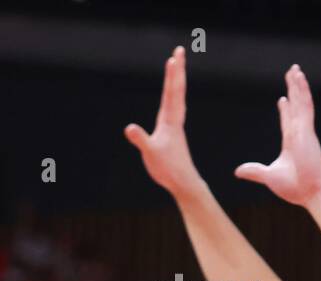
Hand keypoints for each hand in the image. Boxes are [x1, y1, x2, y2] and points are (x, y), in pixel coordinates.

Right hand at [124, 46, 205, 200]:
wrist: (184, 182)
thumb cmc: (168, 169)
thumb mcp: (150, 153)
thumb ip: (141, 140)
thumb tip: (130, 128)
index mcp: (170, 121)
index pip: (171, 93)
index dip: (172, 75)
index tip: (174, 58)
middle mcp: (174, 119)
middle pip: (177, 89)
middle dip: (178, 69)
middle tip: (180, 50)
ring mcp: (175, 125)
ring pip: (177, 96)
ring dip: (177, 79)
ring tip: (177, 66)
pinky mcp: (173, 131)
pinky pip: (174, 106)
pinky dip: (174, 94)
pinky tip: (173, 94)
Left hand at [234, 65, 320, 207]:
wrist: (315, 193)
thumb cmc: (298, 188)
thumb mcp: (270, 177)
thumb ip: (255, 171)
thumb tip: (238, 171)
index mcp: (292, 145)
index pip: (288, 123)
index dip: (286, 111)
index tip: (283, 101)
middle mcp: (299, 134)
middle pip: (296, 108)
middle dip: (293, 91)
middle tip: (292, 77)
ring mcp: (304, 130)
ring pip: (301, 102)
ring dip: (298, 85)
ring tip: (295, 70)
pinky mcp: (307, 129)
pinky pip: (305, 105)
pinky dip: (303, 91)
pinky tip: (300, 78)